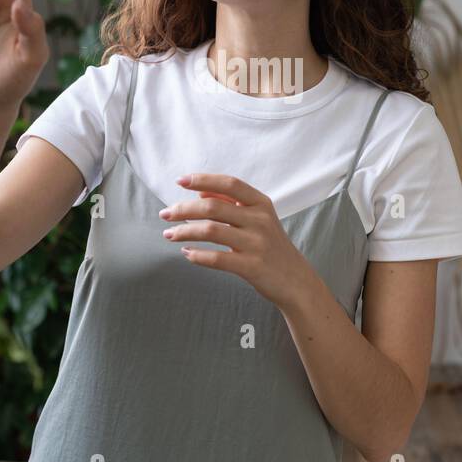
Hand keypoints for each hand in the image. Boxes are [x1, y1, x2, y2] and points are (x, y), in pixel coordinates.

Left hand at [158, 173, 321, 309]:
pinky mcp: (251, 267)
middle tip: (165, 214)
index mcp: (261, 203)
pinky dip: (197, 255)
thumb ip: (232, 204)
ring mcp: (257, 243)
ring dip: (184, 231)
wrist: (296, 282)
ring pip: (210, 230)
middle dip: (183, 209)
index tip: (180, 181)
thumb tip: (200, 192)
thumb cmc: (272, 248)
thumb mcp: (259, 219)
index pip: (229, 184)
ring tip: (169, 234)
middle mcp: (260, 220)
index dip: (203, 180)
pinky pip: (216, 258)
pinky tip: (187, 253)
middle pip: (213, 207)